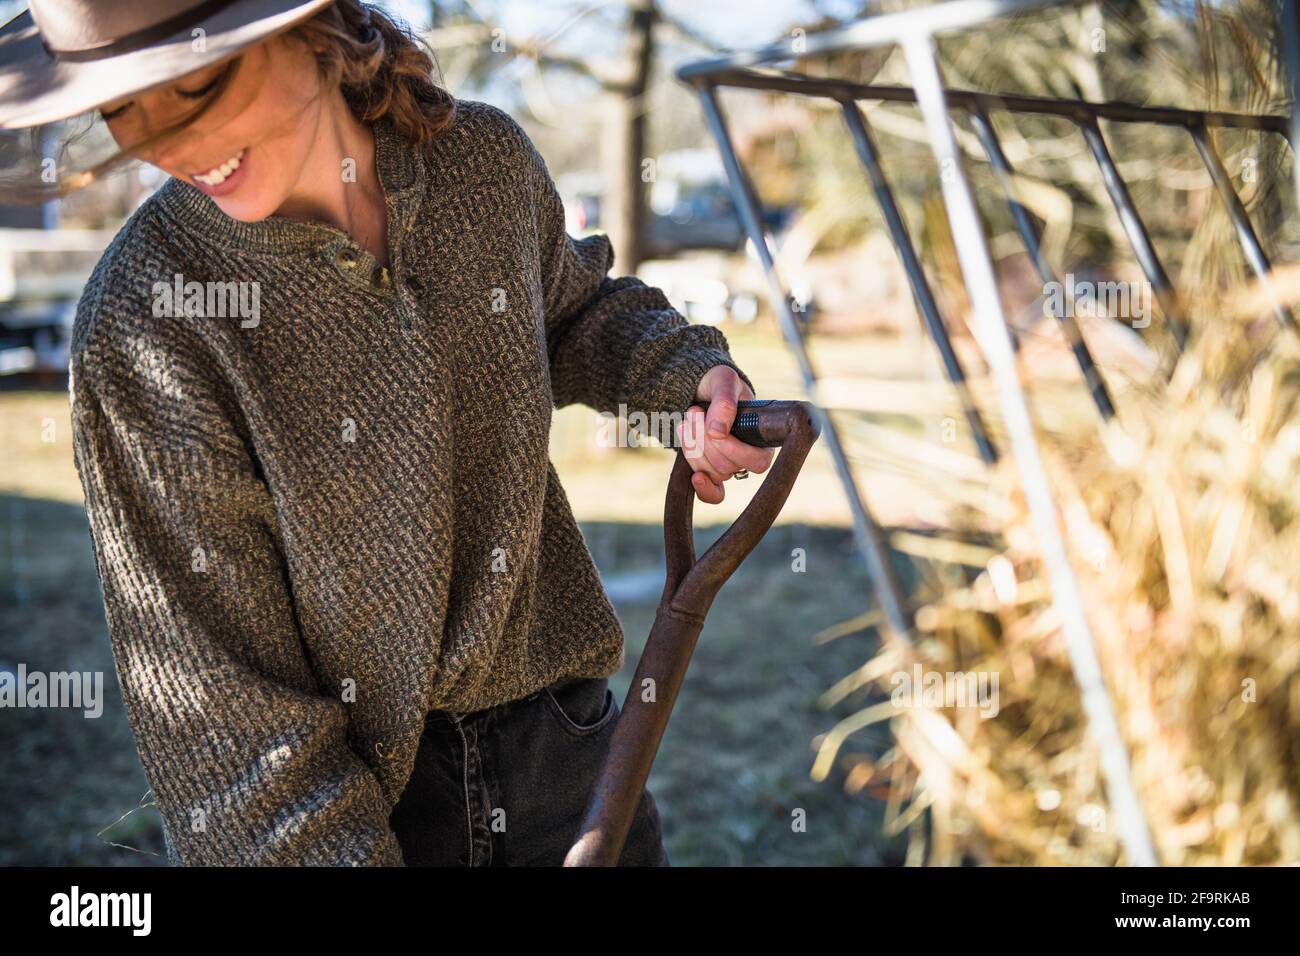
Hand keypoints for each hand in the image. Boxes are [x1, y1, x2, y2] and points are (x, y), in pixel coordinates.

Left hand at [676, 365, 774, 503]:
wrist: (699, 389)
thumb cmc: (719, 383)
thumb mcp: (724, 381)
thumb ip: (724, 401)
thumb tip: (718, 430)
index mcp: (762, 437)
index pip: (758, 461)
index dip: (733, 449)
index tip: (713, 428)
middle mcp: (748, 456)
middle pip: (728, 466)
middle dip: (705, 440)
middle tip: (694, 411)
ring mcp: (729, 466)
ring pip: (713, 473)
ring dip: (694, 447)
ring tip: (688, 419)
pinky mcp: (711, 473)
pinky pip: (713, 494)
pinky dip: (703, 488)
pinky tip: (695, 477)